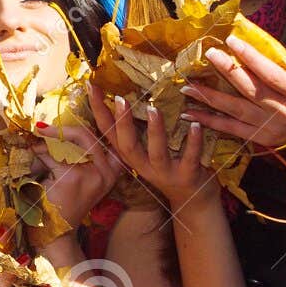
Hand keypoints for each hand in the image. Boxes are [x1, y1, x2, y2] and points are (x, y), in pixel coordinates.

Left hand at [29, 121, 122, 230]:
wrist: (56, 232)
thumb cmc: (65, 203)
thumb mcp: (83, 178)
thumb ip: (83, 154)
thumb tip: (67, 125)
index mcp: (114, 171)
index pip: (111, 136)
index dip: (105, 115)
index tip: (92, 93)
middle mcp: (107, 172)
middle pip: (89, 135)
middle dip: (66, 126)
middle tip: (42, 126)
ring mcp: (91, 174)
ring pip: (69, 143)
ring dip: (48, 140)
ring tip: (35, 142)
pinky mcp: (72, 177)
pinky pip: (53, 155)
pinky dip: (39, 153)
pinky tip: (32, 155)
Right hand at [88, 84, 214, 210]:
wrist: (193, 201)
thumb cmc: (170, 166)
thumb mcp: (148, 150)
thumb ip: (139, 129)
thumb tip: (129, 94)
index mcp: (132, 155)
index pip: (109, 132)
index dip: (98, 110)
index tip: (91, 85)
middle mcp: (144, 165)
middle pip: (127, 146)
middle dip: (122, 122)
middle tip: (119, 98)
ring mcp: (165, 173)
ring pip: (156, 153)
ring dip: (154, 131)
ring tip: (153, 109)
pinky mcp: (187, 177)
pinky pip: (190, 158)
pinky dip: (193, 142)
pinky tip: (195, 125)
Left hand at [184, 34, 285, 154]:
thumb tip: (260, 48)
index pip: (269, 73)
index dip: (249, 57)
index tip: (231, 40)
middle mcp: (283, 112)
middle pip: (248, 90)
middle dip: (225, 71)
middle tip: (206, 56)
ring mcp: (271, 128)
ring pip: (235, 112)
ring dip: (209, 99)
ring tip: (187, 88)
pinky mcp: (263, 139)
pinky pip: (233, 130)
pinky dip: (212, 122)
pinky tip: (193, 115)